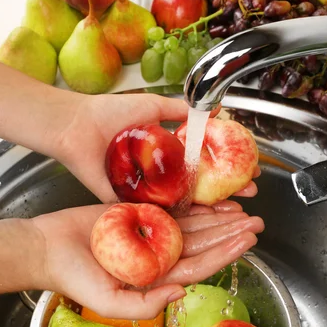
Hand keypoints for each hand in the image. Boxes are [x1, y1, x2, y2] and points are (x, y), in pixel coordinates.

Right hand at [33, 200, 263, 319]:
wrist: (49, 247)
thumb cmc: (73, 278)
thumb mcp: (108, 301)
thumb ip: (144, 303)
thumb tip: (181, 294)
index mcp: (157, 277)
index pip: (200, 265)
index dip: (226, 253)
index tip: (247, 241)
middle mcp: (159, 256)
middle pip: (204, 244)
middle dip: (231, 233)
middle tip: (257, 222)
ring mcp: (152, 234)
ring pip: (193, 225)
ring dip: (219, 218)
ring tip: (243, 209)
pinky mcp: (140, 213)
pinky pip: (173, 209)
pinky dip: (194, 204)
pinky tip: (213, 199)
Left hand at [55, 93, 258, 202]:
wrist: (76, 126)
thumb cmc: (109, 113)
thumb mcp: (152, 106)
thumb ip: (182, 110)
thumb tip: (215, 109)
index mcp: (166, 153)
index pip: (204, 164)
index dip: (227, 169)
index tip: (250, 169)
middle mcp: (160, 174)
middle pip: (200, 187)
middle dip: (228, 192)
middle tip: (250, 192)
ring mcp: (148, 190)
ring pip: (185, 203)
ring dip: (212, 208)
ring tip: (235, 210)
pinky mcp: (132, 203)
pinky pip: (160, 213)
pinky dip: (182, 218)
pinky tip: (205, 220)